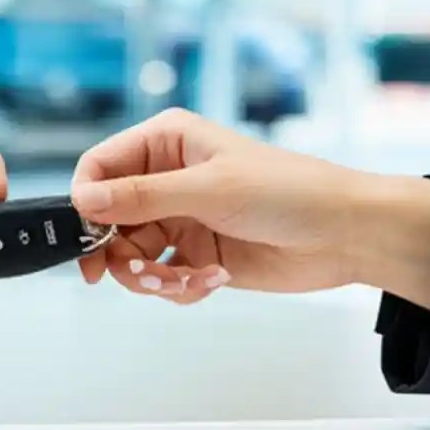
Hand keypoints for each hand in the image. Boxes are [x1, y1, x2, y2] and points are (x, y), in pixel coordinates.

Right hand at [70, 109, 429, 304]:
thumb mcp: (209, 189)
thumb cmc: (289, 191)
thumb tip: (85, 200)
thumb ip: (142, 197)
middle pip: (110, 221)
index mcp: (167, 143)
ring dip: (151, 277)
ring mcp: (183, 219)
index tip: (89, 237)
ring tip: (181, 281)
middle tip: (140, 274)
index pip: (100, 167)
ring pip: (134, 257)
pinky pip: (164, 278)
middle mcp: (169, 179)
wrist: (344, 234)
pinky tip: (214, 279)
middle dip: (120, 254)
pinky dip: (180, 287)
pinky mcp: (199, 255)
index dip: (87, 203)